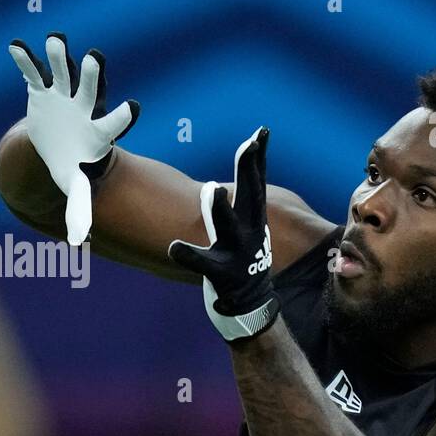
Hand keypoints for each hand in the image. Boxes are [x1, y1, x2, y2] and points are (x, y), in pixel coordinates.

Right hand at [8, 32, 139, 244]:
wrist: (54, 144)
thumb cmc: (71, 165)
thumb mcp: (75, 185)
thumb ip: (79, 206)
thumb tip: (79, 239)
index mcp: (98, 130)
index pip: (115, 122)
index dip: (123, 116)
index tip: (134, 107)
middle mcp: (84, 106)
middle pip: (91, 88)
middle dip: (92, 74)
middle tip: (95, 58)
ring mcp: (63, 93)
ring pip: (64, 71)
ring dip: (60, 56)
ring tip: (55, 39)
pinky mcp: (42, 87)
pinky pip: (33, 70)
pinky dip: (25, 58)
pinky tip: (15, 46)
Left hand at [167, 128, 279, 340]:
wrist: (253, 303)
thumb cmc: (243, 257)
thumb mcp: (246, 225)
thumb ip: (240, 197)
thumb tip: (237, 163)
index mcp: (253, 218)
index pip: (256, 181)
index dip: (257, 157)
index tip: (261, 132)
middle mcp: (250, 231)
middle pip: (250, 196)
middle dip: (250, 170)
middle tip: (250, 145)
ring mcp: (238, 252)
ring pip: (229, 227)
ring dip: (223, 209)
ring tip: (216, 190)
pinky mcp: (222, 274)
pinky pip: (201, 263)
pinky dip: (188, 255)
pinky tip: (173, 247)